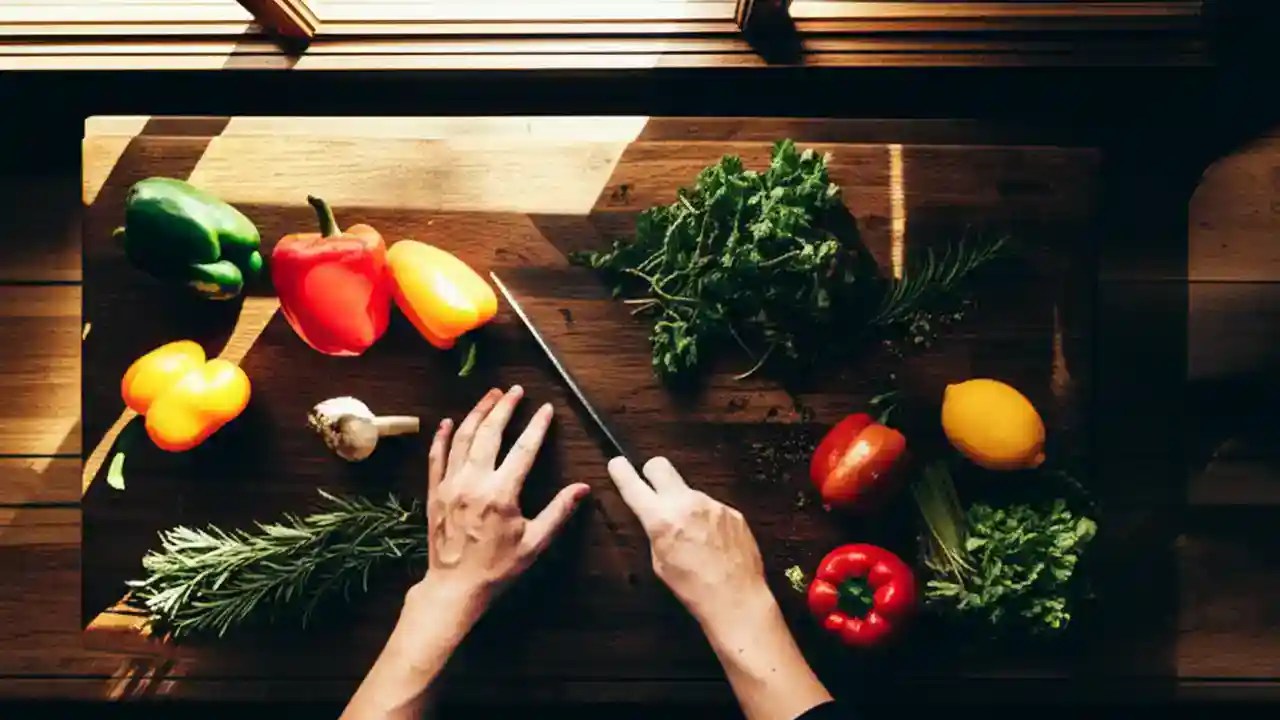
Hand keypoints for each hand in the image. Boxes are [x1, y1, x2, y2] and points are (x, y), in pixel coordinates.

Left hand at [414, 386, 590, 622]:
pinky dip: (442, 436)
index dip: (537, 426)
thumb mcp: (534, 543)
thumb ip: (558, 512)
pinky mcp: (434, 492)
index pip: (523, 449)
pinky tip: (449, 421)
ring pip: (462, 438)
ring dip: (477, 413)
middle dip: (504, 408)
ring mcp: (450, 485)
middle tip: (515, 391)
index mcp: (501, 494)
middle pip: (490, 434)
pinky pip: (436, 456)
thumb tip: (582, 488)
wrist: (454, 588)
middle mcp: (473, 483)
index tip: (546, 409)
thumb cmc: (497, 568)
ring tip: (490, 395)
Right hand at [607, 456, 769, 630]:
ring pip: (688, 490)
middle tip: (653, 488)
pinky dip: (707, 519)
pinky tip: (711, 542)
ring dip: (685, 505)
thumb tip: (656, 519)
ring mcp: (712, 505)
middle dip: (652, 473)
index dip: (621, 471)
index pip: (633, 484)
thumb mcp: (660, 563)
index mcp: (662, 520)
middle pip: (660, 465)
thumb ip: (656, 531)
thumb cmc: (697, 589)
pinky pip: (711, 507)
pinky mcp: (732, 511)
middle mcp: (687, 504)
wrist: (736, 599)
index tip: (617, 463)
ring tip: (692, 537)